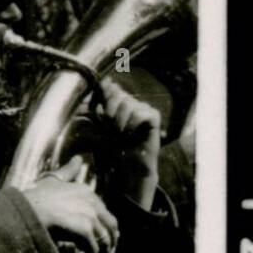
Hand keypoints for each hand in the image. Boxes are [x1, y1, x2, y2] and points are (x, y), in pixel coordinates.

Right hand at [22, 156, 118, 252]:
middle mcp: (92, 202)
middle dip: (110, 239)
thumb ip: (68, 171)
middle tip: (106, 250)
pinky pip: (93, 247)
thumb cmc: (37, 196)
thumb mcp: (54, 179)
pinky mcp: (85, 229)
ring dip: (102, 250)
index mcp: (86, 191)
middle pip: (110, 224)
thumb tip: (79, 158)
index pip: (104, 211)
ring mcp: (90, 215)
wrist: (29, 209)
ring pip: (104, 238)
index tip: (102, 234)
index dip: (105, 224)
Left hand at [99, 81, 161, 208]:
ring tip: (119, 134)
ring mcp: (144, 108)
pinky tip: (129, 133)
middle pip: (118, 95)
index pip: (112, 88)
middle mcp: (133, 103)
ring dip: (120, 120)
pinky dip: (132, 123)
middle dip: (110, 112)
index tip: (99, 110)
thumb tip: (101, 87)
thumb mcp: (102, 126)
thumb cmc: (115, 147)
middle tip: (109, 129)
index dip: (104, 95)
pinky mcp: (154, 117)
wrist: (130, 165)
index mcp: (120, 103)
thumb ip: (101, 107)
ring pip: (128, 103)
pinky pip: (141, 112)